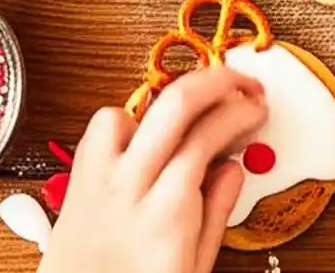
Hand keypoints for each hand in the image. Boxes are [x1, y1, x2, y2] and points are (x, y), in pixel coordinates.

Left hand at [38, 67, 266, 272]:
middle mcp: (130, 186)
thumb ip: (215, 213)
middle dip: (217, 80)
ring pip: (135, 108)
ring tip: (198, 106)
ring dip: (169, 100)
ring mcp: (98, 179)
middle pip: (176, 104)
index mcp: (168, 213)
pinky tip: (150, 134)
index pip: (210, 135)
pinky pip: (102, 128)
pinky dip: (129, 119)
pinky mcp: (78, 179)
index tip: (256, 108)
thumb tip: (234, 168)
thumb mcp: (194, 267)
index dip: (241, 111)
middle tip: (240, 82)